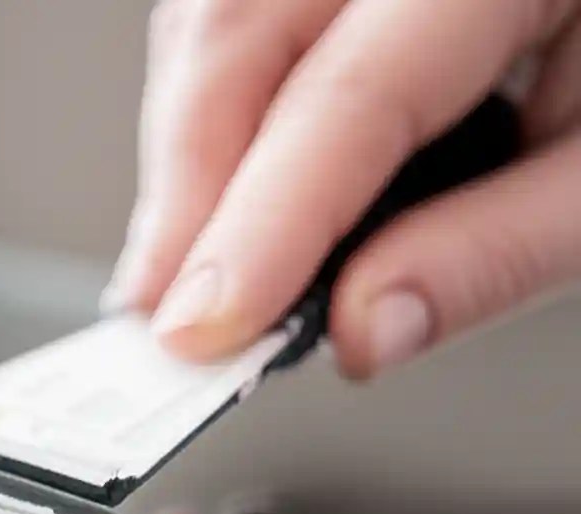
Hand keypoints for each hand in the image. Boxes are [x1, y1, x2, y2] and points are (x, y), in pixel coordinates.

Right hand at [104, 0, 580, 378]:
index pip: (352, 91)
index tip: (207, 326)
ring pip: (210, 22)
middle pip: (238, 34)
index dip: (265, 222)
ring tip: (187, 266)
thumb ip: (495, 250)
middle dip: (186, 192)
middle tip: (173, 315)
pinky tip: (215, 189)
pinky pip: (229, 16)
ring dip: (184, 157)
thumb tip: (364, 327)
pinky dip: (207, 115)